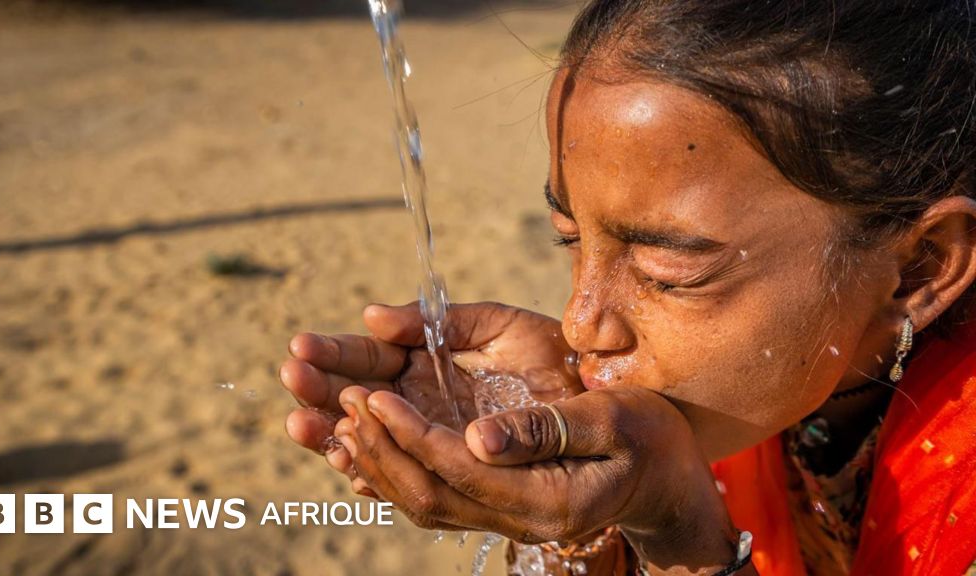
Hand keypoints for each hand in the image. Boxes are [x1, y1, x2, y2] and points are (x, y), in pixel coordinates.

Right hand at [279, 302, 581, 494]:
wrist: (597, 402)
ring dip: (332, 432)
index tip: (303, 347)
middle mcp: (418, 400)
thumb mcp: (497, 325)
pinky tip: (347, 463)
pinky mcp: (447, 471)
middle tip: (294, 379)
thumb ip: (439, 320)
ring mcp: (428, 436)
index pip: (369, 356)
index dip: (335, 352)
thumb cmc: (550, 356)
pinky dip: (373, 472)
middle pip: (355, 397)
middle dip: (321, 389)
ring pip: (369, 440)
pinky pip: (403, 478)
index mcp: (423, 359)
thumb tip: (373, 318)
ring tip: (302, 423)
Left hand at [334, 384, 744, 572]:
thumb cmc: (652, 439)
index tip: (372, 394)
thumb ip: (550, 429)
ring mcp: (505, 518)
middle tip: (341, 397)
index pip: (458, 469)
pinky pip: (435, 497)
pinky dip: (395, 472)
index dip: (410, 433)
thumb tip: (479, 436)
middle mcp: (516, 519)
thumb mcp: (614, 421)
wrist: (669, 482)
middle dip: (379, 446)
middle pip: (428, 493)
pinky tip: (367, 444)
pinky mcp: (498, 506)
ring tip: (338, 416)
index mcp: (544, 500)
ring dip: (377, 460)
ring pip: (423, 500)